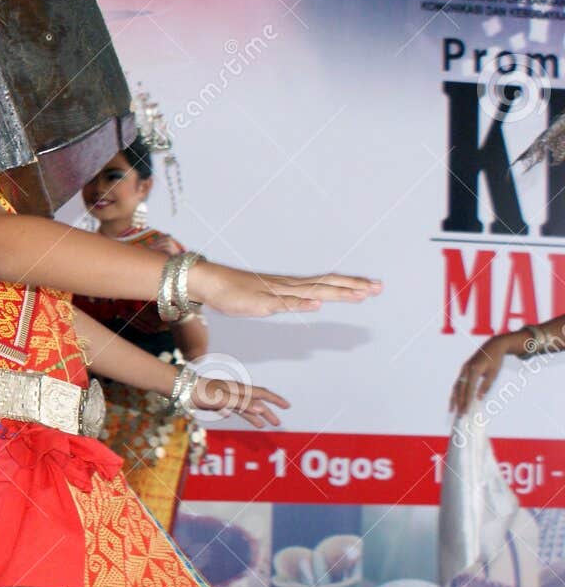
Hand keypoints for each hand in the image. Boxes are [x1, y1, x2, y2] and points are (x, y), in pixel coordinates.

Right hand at [190, 262, 380, 317]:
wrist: (208, 282)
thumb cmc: (233, 292)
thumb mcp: (267, 301)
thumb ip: (289, 302)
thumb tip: (312, 303)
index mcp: (290, 287)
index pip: (326, 284)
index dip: (349, 285)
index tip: (372, 287)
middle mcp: (288, 286)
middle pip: (326, 285)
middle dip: (353, 287)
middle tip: (379, 288)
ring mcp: (275, 293)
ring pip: (311, 292)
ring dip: (336, 293)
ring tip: (360, 294)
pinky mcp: (261, 302)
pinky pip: (284, 303)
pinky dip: (301, 303)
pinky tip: (317, 304)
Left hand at [191, 378, 289, 427]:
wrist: (182, 389)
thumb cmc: (200, 392)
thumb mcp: (221, 399)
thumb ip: (241, 404)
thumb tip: (261, 409)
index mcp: (238, 390)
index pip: (261, 394)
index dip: (275, 400)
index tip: (287, 406)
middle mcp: (235, 392)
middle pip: (256, 402)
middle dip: (268, 412)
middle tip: (278, 423)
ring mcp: (227, 397)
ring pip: (247, 407)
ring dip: (257, 416)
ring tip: (266, 425)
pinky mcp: (220, 403)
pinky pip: (236, 410)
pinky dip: (244, 415)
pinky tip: (248, 420)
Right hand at [449, 334, 520, 415]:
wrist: (493, 346)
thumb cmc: (495, 360)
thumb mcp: (494, 373)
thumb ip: (485, 386)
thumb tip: (478, 398)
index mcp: (474, 370)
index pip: (469, 389)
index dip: (466, 401)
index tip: (465, 411)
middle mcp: (466, 370)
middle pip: (460, 389)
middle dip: (459, 403)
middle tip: (459, 414)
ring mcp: (463, 369)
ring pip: (456, 386)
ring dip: (454, 399)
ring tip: (452, 410)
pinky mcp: (463, 370)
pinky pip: (458, 383)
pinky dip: (456, 392)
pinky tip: (455, 399)